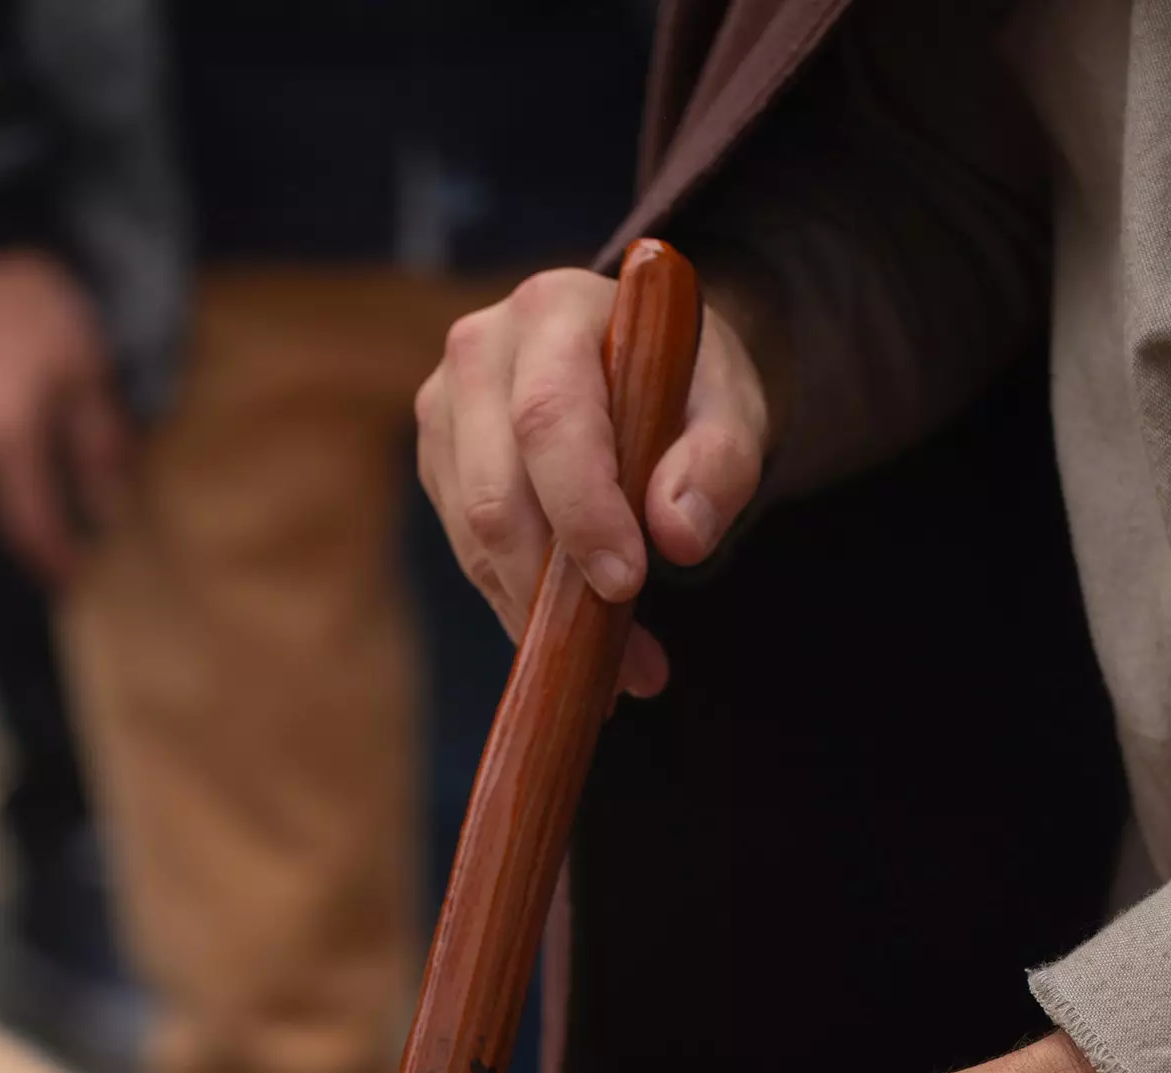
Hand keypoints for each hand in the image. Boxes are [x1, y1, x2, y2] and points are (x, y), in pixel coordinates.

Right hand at [0, 251, 131, 582]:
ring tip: (35, 472)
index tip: (77, 583)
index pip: (30, 523)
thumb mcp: (84, 367)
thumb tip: (113, 508)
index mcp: (0, 432)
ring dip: (7, 479)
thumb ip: (98, 442)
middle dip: (33, 521)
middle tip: (67, 537)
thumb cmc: (30, 300)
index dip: (55, 560)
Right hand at [416, 266, 784, 696]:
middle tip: (620, 657)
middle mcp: (479, 351)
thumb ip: (717, 463)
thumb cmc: (686, 385)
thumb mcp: (730, 410)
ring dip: (541, 614)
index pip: (548, 420)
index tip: (625, 584)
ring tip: (617, 664)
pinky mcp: (439, 465)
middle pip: (494, 493)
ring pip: (474, 539)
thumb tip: (677, 533)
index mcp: (552, 310)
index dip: (581, 511)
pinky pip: (471, 558)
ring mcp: (445, 410)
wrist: (642, 365)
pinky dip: (523, 608)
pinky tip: (576, 635)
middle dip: (554, 587)